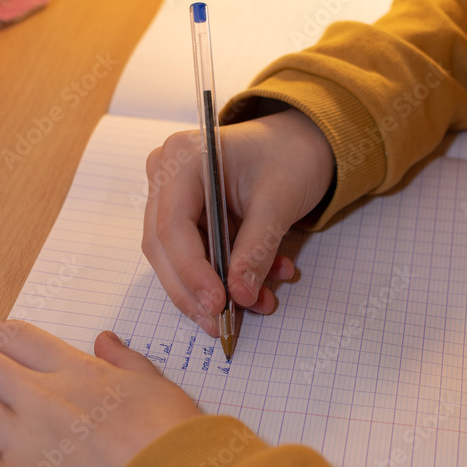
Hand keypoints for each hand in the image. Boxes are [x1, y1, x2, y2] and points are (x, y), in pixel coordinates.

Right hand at [143, 109, 333, 334]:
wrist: (301, 142)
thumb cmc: (290, 156)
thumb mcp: (279, 201)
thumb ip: (256, 248)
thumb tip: (240, 295)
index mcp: (183, 157)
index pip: (172, 225)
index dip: (191, 271)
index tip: (217, 304)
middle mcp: (166, 175)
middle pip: (164, 247)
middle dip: (194, 291)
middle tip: (221, 324)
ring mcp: (172, 197)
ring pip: (177, 258)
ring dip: (213, 289)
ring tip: (256, 305)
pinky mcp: (187, 218)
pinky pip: (197, 256)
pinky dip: (225, 277)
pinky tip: (259, 289)